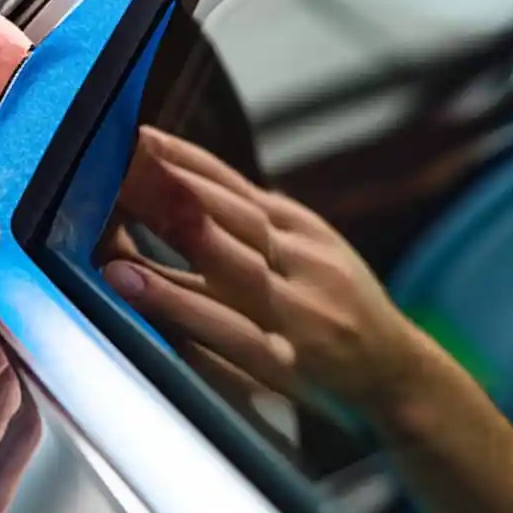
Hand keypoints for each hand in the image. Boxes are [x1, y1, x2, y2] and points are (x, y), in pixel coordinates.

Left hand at [102, 127, 438, 418]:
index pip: (230, 184)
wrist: (400, 379)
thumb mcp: (305, 255)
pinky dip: (179, 307)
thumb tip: (177, 192)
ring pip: (230, 263)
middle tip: (113, 156)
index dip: (181, 158)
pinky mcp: (288, 362)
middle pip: (226, 211)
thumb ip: (247, 229)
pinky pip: (228, 331)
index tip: (133, 134)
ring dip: (172, 231)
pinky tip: (133, 288)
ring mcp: (297, 310)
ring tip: (112, 208)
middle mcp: (300, 260)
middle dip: (168, 180)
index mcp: (298, 230)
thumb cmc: (339, 312)